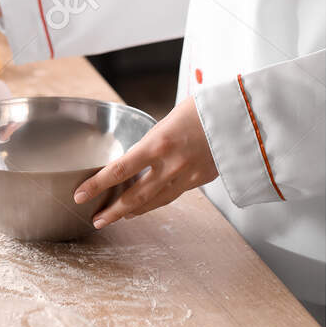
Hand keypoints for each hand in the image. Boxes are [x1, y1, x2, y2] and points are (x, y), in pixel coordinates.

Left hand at [74, 96, 217, 229]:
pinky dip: (155, 203)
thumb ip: (154, 138)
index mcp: (160, 143)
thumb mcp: (171, 117)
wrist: (244, 115)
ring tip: (117, 217)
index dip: (97, 185)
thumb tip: (141, 151)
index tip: (80, 195)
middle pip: (135, 196)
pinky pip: (173, 195)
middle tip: (96, 220)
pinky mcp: (202, 180)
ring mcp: (188, 176)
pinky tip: (145, 206)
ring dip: (133, 212)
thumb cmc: (206, 106)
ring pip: (154, 202)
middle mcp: (172, 165)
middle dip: (113, 211)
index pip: (120, 170)